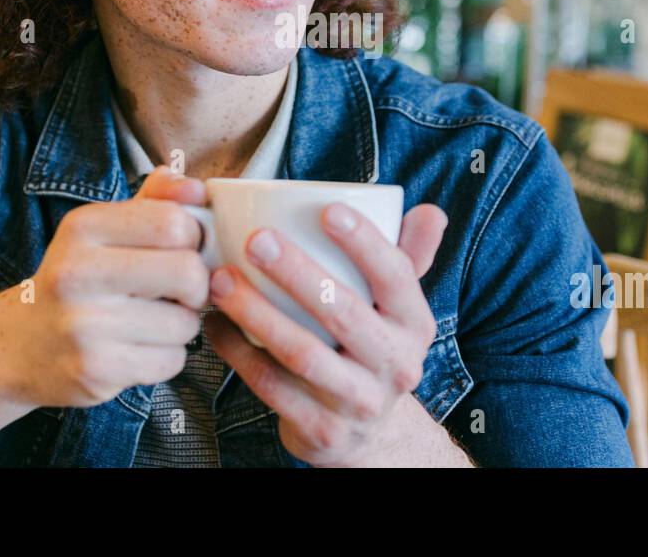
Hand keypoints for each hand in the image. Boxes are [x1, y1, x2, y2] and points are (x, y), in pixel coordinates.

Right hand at [4, 166, 210, 407]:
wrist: (21, 345)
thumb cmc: (79, 279)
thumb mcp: (105, 229)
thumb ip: (154, 201)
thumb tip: (196, 188)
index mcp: (83, 228)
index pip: (172, 222)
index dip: (194, 237)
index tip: (184, 248)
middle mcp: (77, 273)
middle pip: (186, 272)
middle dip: (197, 284)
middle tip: (182, 290)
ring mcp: (84, 326)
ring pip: (185, 324)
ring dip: (183, 325)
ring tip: (154, 320)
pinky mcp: (94, 372)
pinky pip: (171, 361)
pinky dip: (167, 356)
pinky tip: (141, 347)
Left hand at [204, 200, 447, 466]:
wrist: (369, 435)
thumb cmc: (372, 346)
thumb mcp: (397, 307)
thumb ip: (410, 256)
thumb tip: (431, 212)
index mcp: (415, 324)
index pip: (397, 277)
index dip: (365, 243)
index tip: (327, 211)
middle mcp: (396, 365)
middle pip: (345, 314)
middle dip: (298, 273)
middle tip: (257, 240)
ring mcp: (359, 403)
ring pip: (303, 354)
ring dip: (257, 314)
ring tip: (221, 280)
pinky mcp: (322, 431)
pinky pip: (272, 387)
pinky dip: (239, 354)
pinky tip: (216, 323)